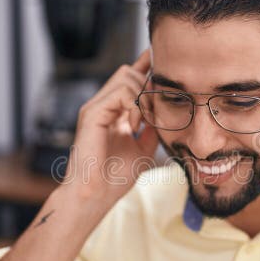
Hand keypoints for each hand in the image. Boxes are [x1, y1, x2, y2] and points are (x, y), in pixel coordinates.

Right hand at [59, 49, 158, 210]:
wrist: (95, 196)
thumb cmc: (113, 179)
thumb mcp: (144, 149)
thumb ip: (153, 128)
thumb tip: (167, 112)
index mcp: (113, 113)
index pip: (129, 80)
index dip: (146, 67)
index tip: (164, 63)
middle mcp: (102, 106)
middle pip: (128, 72)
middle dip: (148, 82)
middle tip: (156, 108)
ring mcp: (95, 107)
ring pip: (125, 76)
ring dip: (143, 96)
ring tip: (144, 121)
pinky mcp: (92, 113)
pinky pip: (119, 93)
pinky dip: (133, 105)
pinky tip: (135, 125)